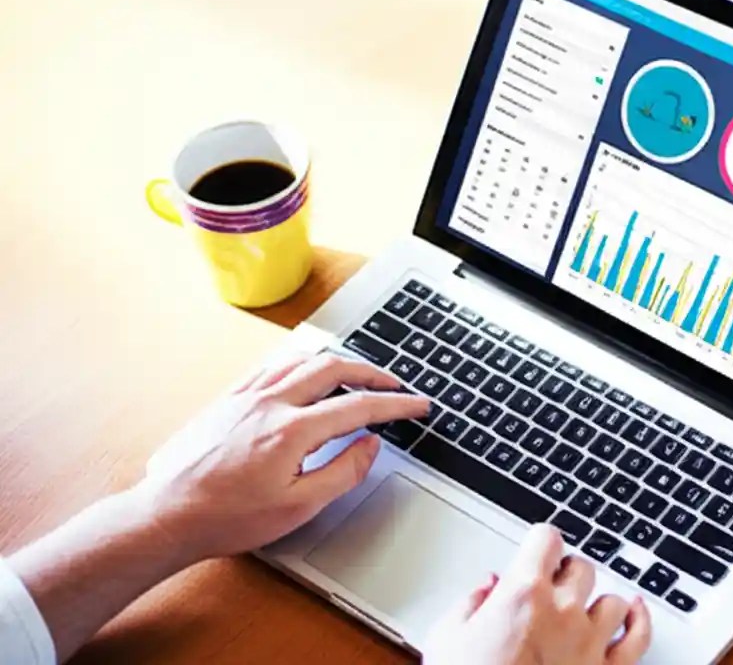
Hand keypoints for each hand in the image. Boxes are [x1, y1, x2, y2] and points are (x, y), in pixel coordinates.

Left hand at [133, 351, 430, 563]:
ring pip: (302, 361)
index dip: (395, 404)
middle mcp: (269, 403)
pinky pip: (272, 368)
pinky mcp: (227, 400)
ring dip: (337, 363)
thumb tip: (369, 445)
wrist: (167, 516)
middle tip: (394, 384)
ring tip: (356, 376)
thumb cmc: (227, 518)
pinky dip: (300, 366)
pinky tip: (305, 376)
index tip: (417, 405)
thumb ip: (343, 471)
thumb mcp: (298, 507)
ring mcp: (245, 397)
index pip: (358, 406)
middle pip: (333, 368)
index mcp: (292, 430)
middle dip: (371, 372)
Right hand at [422, 523, 651, 664]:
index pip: (547, 539)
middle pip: (581, 568)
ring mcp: (590, 643)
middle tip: (551, 590)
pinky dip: (639, 621)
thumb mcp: (446, 638)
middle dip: (566, 575)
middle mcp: (563, 612)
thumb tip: (486, 590)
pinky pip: (638, 638)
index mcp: (523, 595)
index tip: (537, 551)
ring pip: (613, 600)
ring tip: (580, 613)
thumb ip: (469, 605)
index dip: (540, 544)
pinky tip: (634, 612)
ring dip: (597, 603)